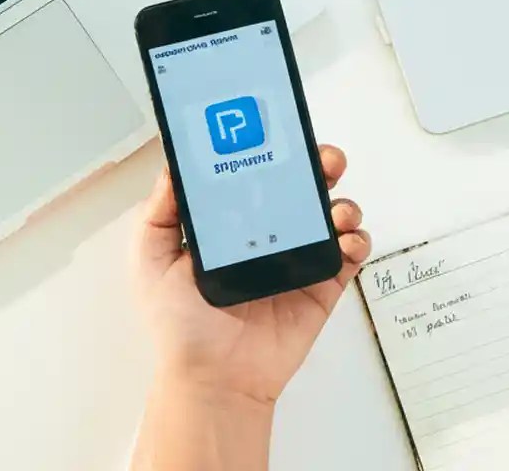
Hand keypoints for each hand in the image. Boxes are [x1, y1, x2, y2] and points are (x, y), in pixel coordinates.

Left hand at [132, 145, 371, 407]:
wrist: (215, 377)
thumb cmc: (181, 323)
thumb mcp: (151, 259)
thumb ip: (160, 212)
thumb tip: (174, 163)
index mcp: (232, 223)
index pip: (258, 173)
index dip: (273, 149)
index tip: (282, 131)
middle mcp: (270, 233)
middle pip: (304, 186)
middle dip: (320, 164)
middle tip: (324, 161)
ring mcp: (300, 258)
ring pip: (333, 214)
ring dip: (343, 201)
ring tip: (336, 210)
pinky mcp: (324, 285)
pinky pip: (351, 254)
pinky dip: (357, 240)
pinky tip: (346, 240)